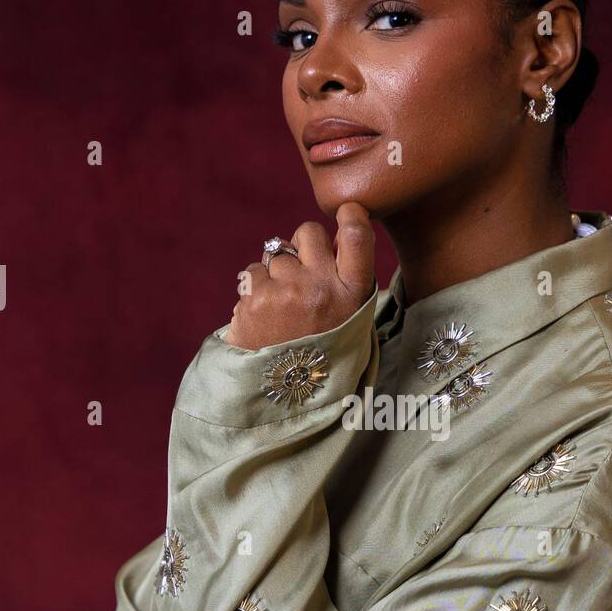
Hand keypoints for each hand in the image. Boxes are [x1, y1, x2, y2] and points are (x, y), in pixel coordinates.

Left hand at [224, 201, 375, 350]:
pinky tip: (264, 315)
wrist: (282, 396)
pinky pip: (254, 271)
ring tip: (281, 307)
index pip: (357, 235)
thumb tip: (338, 231)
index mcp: (353, 295)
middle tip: (302, 274)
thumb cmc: (320, 352)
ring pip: (275, 252)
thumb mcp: (351, 320)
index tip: (347, 214)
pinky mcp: (255, 299)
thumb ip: (348, 278)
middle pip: (309, 232)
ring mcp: (287, 292)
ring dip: (276, 271)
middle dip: (302, 245)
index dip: (351, 215)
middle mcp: (322, 288)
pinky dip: (256, 288)